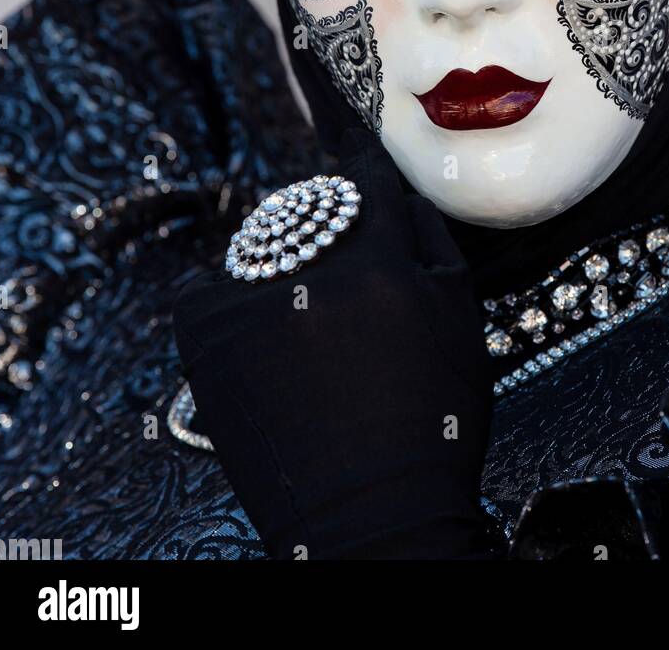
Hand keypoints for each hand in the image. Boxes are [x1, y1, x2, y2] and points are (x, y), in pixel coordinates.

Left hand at [174, 126, 494, 558]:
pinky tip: (248, 334)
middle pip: (312, 212)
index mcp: (384, 265)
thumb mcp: (463, 326)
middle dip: (323, 230)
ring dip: (278, 269)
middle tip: (333, 276)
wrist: (369, 516)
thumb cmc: (428, 428)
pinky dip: (223, 301)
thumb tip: (400, 194)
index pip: (366, 183)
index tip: (349, 151)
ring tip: (297, 324)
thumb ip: (433, 245)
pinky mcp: (207, 338)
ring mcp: (256, 306)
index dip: (359, 166)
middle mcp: (316, 275)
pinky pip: (205, 288)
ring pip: (259, 249)